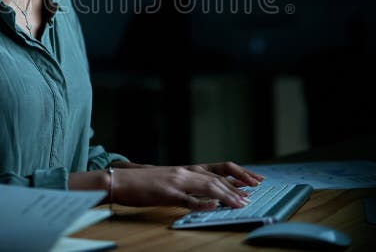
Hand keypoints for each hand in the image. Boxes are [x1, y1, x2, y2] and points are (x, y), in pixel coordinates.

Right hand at [111, 162, 263, 210]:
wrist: (120, 179)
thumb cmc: (144, 182)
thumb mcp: (170, 180)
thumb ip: (189, 184)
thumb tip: (209, 194)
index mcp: (187, 169)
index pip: (219, 168)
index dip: (239, 173)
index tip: (255, 179)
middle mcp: (185, 172)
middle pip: (217, 178)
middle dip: (237, 187)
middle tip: (252, 195)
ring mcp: (176, 182)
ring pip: (207, 187)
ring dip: (226, 195)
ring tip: (240, 203)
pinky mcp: (166, 194)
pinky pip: (187, 199)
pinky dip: (202, 203)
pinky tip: (213, 206)